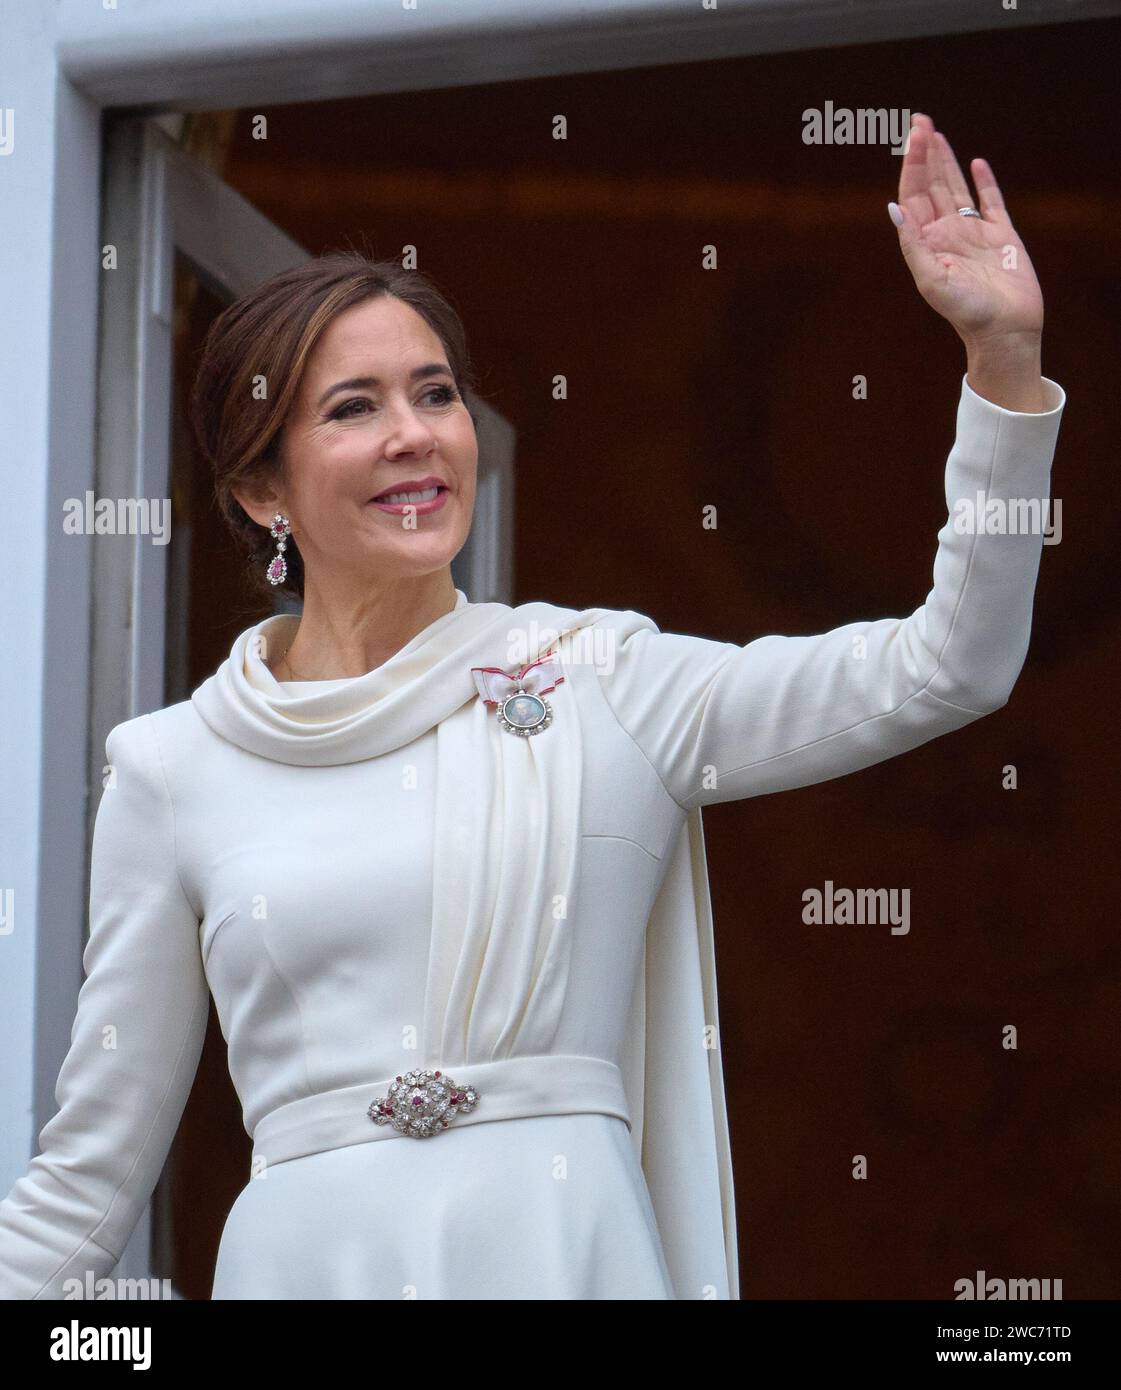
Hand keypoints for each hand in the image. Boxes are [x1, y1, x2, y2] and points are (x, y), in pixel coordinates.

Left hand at [889, 113, 1043, 350]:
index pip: (913, 194)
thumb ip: (912, 244)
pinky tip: (976, 164)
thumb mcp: (932, 280)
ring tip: (936, 135)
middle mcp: (947, 233)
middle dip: (924, 153)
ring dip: (946, 161)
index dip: (911, 163)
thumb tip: (893, 208)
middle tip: (920, 120)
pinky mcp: (1001, 236)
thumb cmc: (966, 312)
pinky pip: (991, 202)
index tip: (912, 135)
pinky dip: (983, 182)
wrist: (1005, 330)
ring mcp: (974, 232)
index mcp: (928, 241)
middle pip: (931, 185)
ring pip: (956, 188)